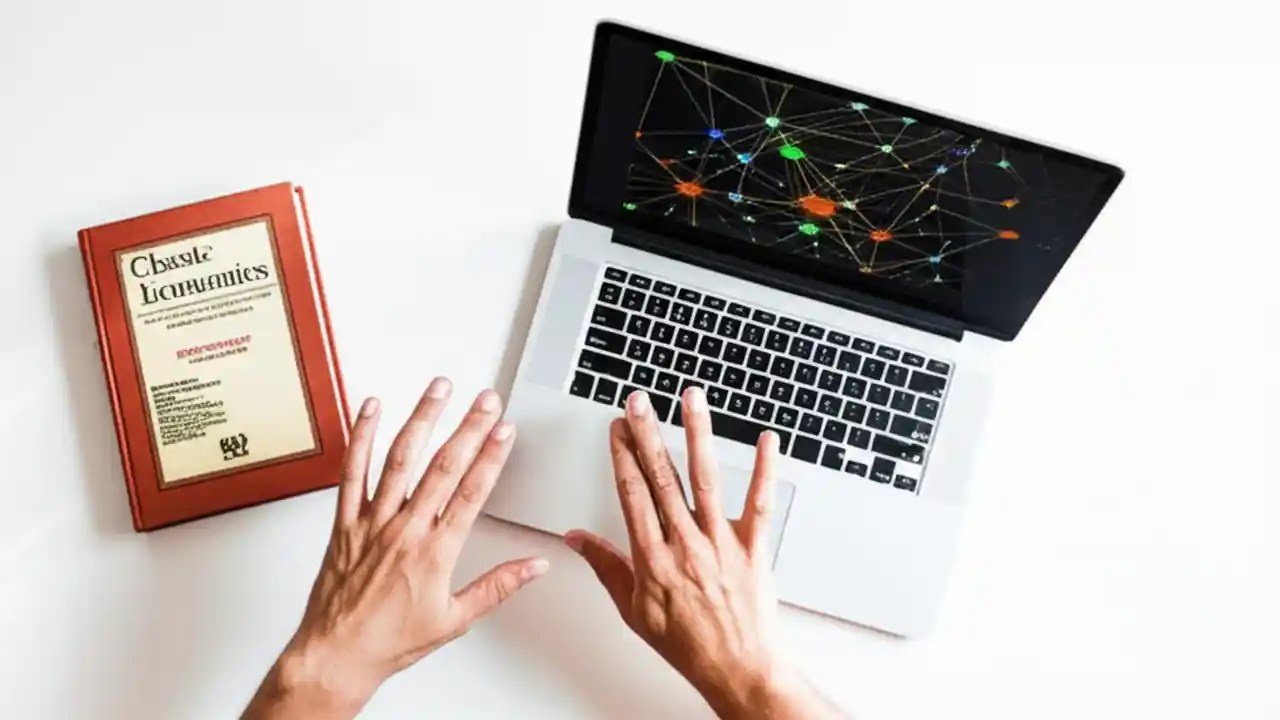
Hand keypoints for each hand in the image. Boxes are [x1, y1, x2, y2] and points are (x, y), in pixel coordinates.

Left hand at [244, 379, 546, 719]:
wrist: (336, 655)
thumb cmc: (389, 641)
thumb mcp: (455, 619)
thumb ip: (498, 586)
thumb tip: (533, 566)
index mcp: (435, 552)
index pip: (472, 492)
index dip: (492, 456)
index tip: (505, 430)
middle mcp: (404, 530)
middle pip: (443, 466)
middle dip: (469, 427)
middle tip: (486, 400)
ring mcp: (372, 522)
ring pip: (400, 458)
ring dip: (422, 418)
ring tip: (438, 389)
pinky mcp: (344, 522)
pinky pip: (351, 471)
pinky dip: (360, 437)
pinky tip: (371, 409)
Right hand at [565, 387, 844, 719]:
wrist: (738, 668)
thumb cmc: (688, 644)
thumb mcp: (633, 610)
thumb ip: (606, 567)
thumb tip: (576, 540)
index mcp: (653, 558)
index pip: (632, 493)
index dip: (622, 456)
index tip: (616, 427)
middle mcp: (686, 544)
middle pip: (662, 477)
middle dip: (647, 433)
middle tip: (638, 401)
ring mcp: (722, 543)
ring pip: (707, 478)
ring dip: (698, 434)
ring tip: (691, 399)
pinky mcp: (754, 547)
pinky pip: (760, 502)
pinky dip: (764, 469)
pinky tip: (765, 439)